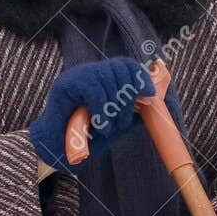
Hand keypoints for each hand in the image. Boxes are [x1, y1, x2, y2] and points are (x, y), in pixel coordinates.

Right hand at [29, 57, 153, 172]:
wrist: (58, 150)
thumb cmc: (86, 138)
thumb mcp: (117, 124)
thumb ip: (134, 113)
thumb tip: (158, 104)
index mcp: (103, 78)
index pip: (126, 64)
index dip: (140, 76)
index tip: (149, 94)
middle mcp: (90, 72)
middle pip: (118, 68)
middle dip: (127, 96)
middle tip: (123, 122)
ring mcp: (76, 75)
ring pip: (106, 77)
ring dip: (114, 106)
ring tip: (110, 127)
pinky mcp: (65, 84)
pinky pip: (92, 87)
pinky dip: (101, 107)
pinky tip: (100, 125)